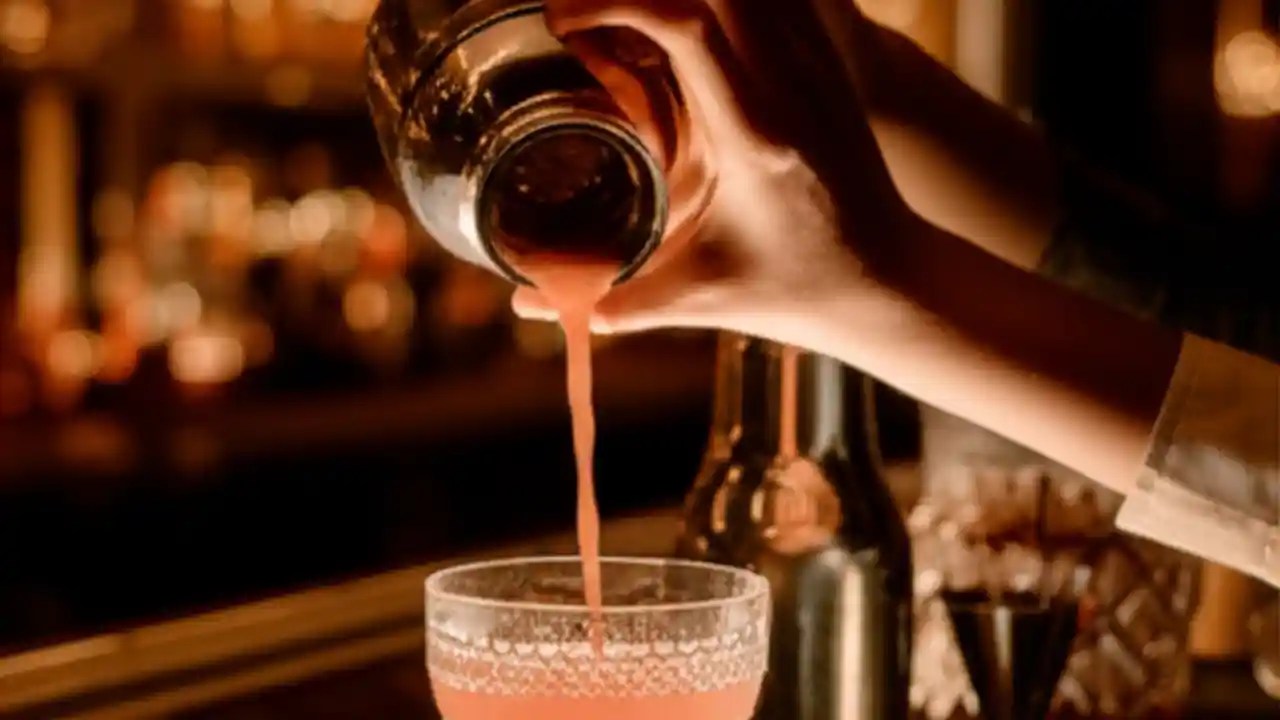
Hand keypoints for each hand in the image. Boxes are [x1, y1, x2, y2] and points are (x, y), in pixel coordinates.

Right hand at [513, 0, 918, 346]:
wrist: (886, 284)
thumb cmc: (791, 294)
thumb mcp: (697, 300)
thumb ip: (609, 302)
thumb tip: (527, 306)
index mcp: (755, 137)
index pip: (686, 23)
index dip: (616, 2)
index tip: (564, 20)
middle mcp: (791, 87)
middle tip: (589, 9)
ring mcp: (817, 69)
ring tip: (628, 12)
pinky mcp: (829, 67)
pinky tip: (681, 24)